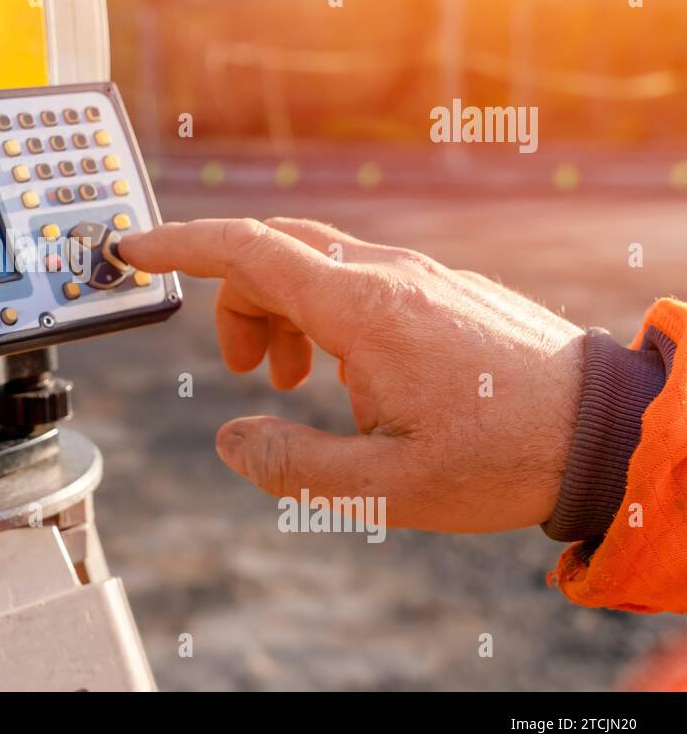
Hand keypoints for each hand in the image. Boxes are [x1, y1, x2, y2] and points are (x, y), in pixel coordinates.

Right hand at [118, 218, 584, 532]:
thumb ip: (292, 466)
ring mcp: (415, 276)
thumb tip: (232, 439)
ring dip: (278, 313)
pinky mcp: (435, 288)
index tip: (130, 249)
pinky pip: (352, 279)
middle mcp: (385, 276)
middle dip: (232, 301)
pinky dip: (319, 314)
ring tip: (292, 381)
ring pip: (312, 263)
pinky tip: (347, 376)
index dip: (178, 245)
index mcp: (362, 310)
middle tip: (244, 371)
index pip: (247, 249)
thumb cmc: (501, 455)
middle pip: (273, 252)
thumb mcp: (384, 488)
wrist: (602, 427)